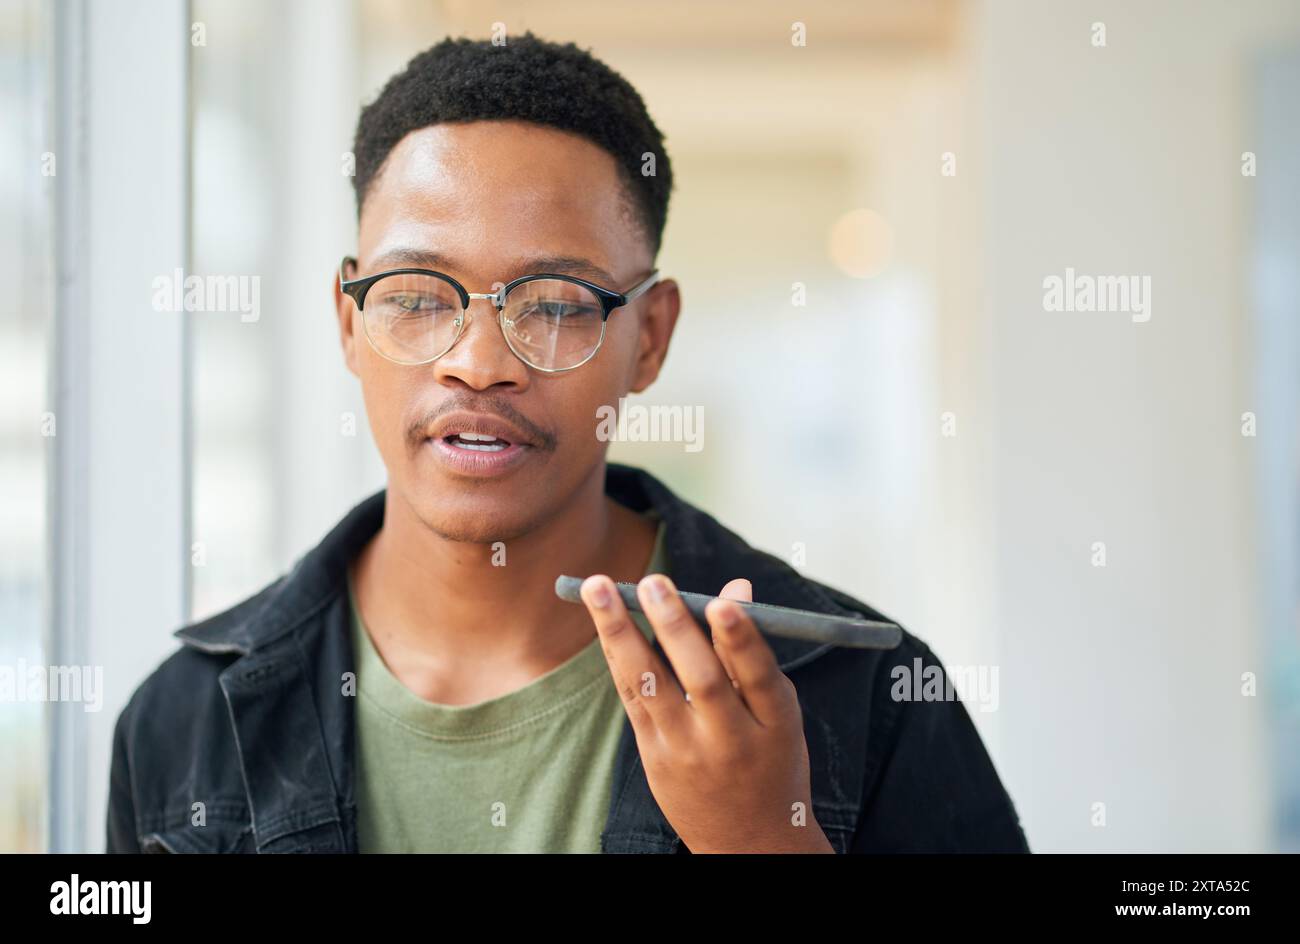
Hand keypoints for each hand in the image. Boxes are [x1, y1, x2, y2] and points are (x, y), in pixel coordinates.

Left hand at [579, 573, 833, 853]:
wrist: (747, 842)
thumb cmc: (769, 760)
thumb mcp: (778, 712)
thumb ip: (751, 652)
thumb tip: (735, 587)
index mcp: (775, 724)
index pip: (759, 677)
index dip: (741, 640)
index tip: (721, 603)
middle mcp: (730, 741)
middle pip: (702, 680)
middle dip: (675, 628)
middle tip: (653, 582)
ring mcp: (687, 752)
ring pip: (650, 687)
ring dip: (620, 633)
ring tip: (598, 589)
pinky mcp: (653, 757)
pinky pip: (633, 699)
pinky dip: (618, 657)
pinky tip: (604, 622)